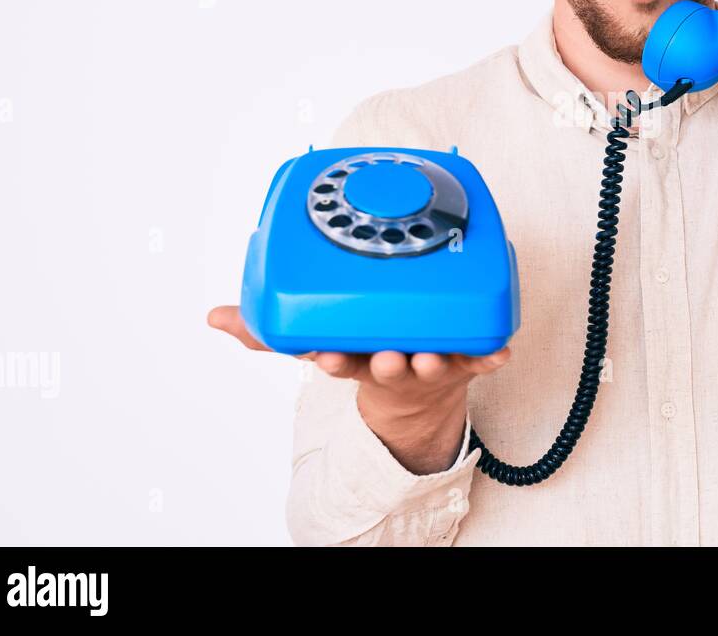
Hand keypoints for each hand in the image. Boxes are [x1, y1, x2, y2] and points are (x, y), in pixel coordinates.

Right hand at [206, 304, 510, 472]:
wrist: (415, 401)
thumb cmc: (365, 355)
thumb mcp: (317, 345)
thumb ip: (270, 331)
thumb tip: (214, 317)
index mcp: (357, 360)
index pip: (339, 362)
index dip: (333, 360)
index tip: (327, 357)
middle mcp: (392, 364)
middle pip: (386, 367)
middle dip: (386, 364)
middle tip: (385, 357)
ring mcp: (428, 363)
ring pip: (430, 365)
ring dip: (432, 362)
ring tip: (432, 355)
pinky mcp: (462, 361)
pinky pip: (480, 359)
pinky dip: (491, 355)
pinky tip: (502, 349)